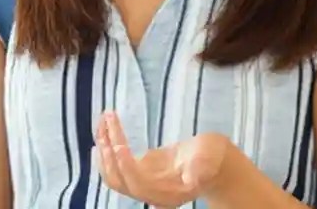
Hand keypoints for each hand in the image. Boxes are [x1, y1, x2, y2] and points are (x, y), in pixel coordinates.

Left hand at [95, 111, 227, 207]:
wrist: (214, 160)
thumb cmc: (212, 157)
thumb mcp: (209, 158)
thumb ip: (200, 168)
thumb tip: (191, 180)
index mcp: (167, 194)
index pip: (137, 183)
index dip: (125, 165)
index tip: (117, 143)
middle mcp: (151, 194)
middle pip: (119, 181)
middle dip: (109, 153)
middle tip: (106, 124)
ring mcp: (143, 184)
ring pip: (113, 174)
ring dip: (104, 148)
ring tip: (102, 122)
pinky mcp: (139, 172)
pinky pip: (116, 165)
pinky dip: (107, 149)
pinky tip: (103, 133)